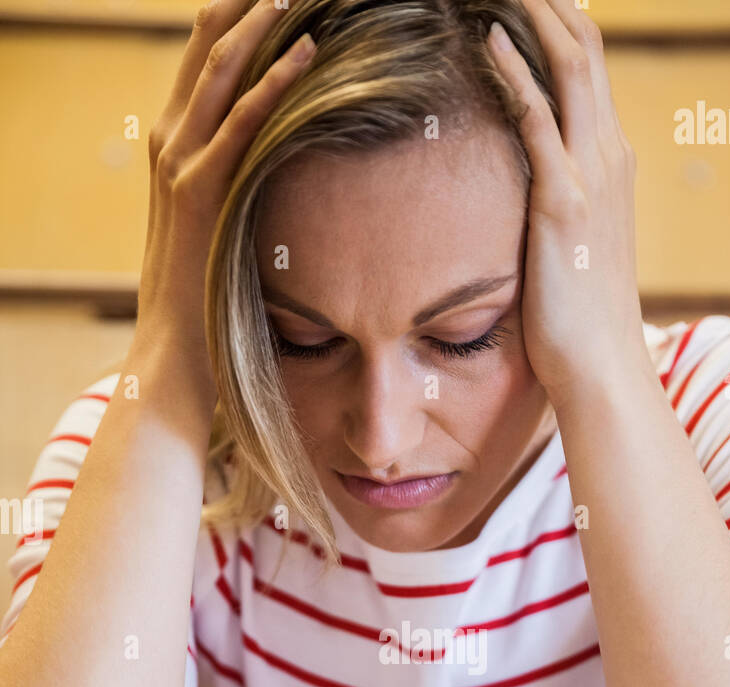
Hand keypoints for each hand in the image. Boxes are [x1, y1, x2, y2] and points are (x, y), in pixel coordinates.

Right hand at [136, 0, 315, 407]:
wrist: (170, 358)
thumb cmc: (205, 305)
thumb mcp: (224, 232)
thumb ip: (245, 195)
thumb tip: (293, 180)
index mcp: (176, 150)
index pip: (205, 63)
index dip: (241, 21)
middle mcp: (170, 146)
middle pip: (206, 47)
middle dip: (249, 3)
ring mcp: (179, 166)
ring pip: (220, 69)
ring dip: (262, 22)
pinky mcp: (199, 193)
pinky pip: (241, 123)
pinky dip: (275, 83)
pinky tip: (308, 53)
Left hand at [486, 3, 648, 412]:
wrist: (600, 367)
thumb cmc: (578, 318)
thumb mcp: (568, 247)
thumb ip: (555, 207)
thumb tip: (523, 197)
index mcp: (610, 162)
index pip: (588, 66)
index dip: (559, 19)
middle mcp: (609, 155)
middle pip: (585, 46)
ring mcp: (592, 174)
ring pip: (570, 63)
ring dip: (533, 11)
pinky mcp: (564, 201)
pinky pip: (538, 117)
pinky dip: (515, 71)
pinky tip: (485, 36)